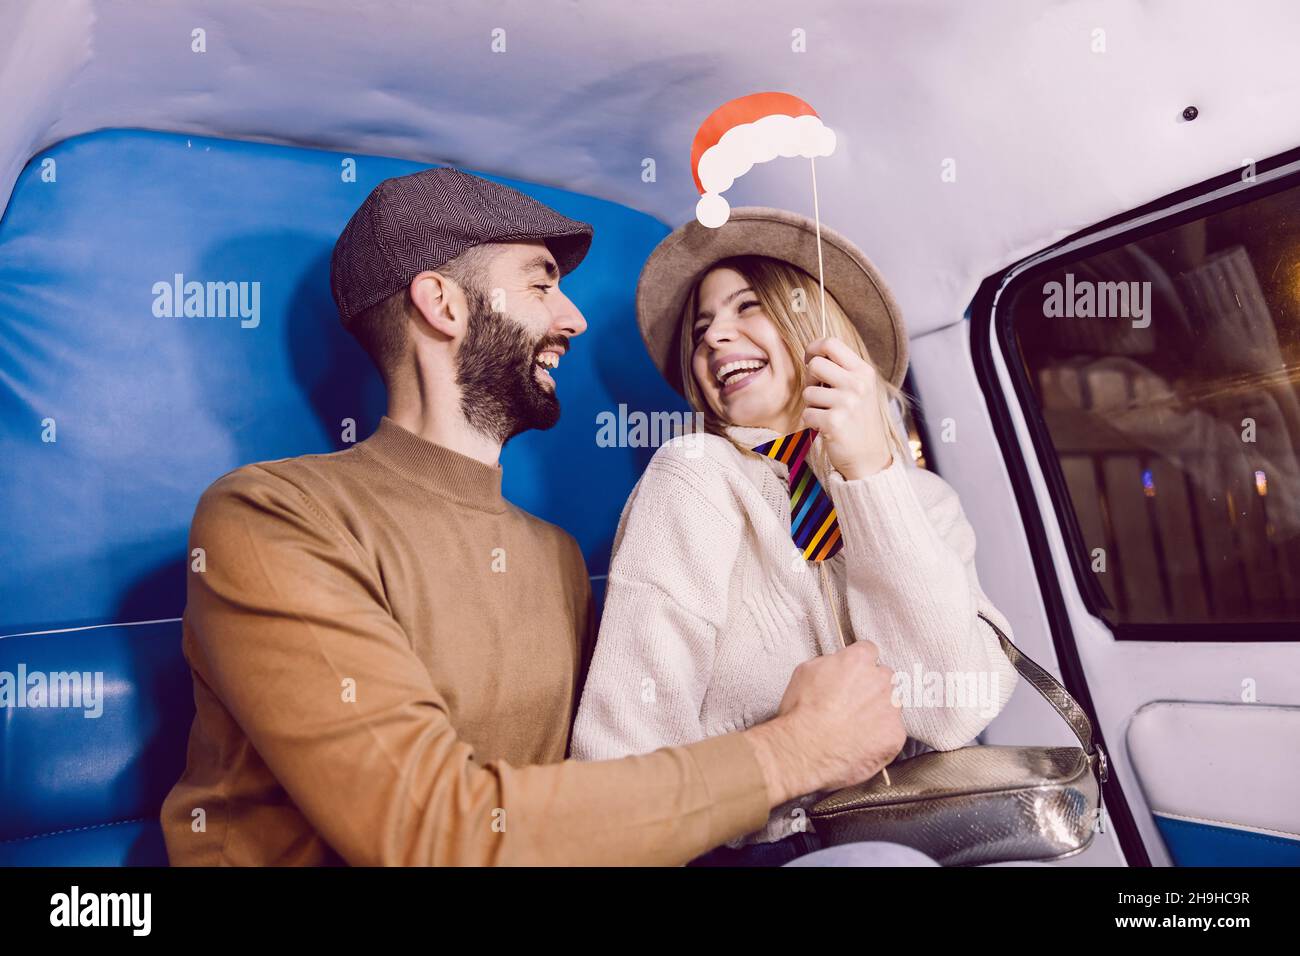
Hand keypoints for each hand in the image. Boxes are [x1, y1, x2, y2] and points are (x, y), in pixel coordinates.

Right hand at [745, 640, 905, 804]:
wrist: (805, 750)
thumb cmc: (801, 713)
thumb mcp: (805, 672)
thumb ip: (830, 663)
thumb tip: (837, 666)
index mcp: (858, 660)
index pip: (869, 651)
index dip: (859, 665)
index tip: (853, 676)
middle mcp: (880, 680)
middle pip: (884, 678)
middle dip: (872, 688)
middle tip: (852, 704)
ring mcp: (891, 708)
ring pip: (892, 705)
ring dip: (879, 712)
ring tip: (856, 727)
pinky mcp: (896, 735)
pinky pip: (893, 732)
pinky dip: (881, 738)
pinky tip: (862, 743)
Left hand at [800, 337, 892, 479]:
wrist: (869, 456)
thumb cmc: (859, 420)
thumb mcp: (860, 389)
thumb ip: (842, 370)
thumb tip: (812, 354)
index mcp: (864, 372)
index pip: (831, 343)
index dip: (813, 349)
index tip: (810, 359)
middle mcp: (857, 384)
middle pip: (815, 365)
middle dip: (810, 380)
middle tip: (819, 394)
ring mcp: (847, 403)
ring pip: (808, 393)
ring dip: (812, 406)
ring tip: (828, 415)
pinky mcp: (834, 422)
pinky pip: (807, 414)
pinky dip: (812, 423)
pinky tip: (826, 428)